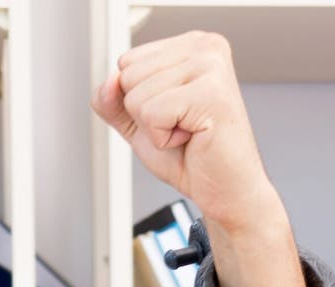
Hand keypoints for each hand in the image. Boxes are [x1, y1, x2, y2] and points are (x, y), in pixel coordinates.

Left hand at [92, 31, 280, 233]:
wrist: (226, 192)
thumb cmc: (195, 159)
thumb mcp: (141, 124)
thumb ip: (114, 100)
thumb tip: (109, 82)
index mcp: (191, 46)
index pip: (127, 62)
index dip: (141, 102)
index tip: (177, 116)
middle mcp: (204, 49)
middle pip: (129, 75)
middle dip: (147, 115)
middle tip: (184, 128)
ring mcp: (210, 67)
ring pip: (137, 96)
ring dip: (157, 128)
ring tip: (191, 134)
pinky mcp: (210, 94)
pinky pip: (152, 114)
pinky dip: (164, 138)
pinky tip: (193, 139)